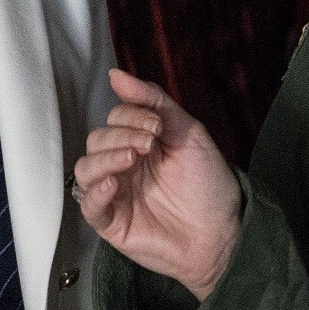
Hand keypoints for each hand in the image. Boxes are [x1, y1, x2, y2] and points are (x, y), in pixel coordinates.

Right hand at [76, 69, 244, 299]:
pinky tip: (115, 182)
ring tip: (133, 158)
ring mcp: (115, 194)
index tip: (158, 126)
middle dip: (121, 135)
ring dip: (106, 157)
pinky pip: (88, 204)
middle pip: (97, 139)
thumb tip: (116, 75)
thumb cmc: (209, 186)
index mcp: (139, 142)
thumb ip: (155, 101)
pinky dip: (96, 190)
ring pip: (85, 168)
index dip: (132, 116)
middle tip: (150, 144)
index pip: (115, 118)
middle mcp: (122, 166)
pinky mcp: (111, 223)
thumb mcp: (188, 133)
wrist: (223, 234)